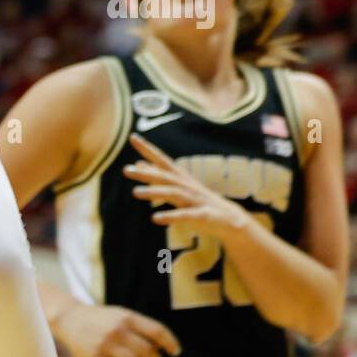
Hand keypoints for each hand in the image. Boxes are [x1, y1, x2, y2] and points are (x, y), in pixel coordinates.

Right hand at [54, 300, 180, 356]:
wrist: (70, 318)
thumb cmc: (100, 318)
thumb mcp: (120, 314)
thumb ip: (138, 326)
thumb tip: (161, 345)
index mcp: (127, 316)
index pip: (156, 331)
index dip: (170, 343)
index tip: (175, 352)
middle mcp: (118, 330)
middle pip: (148, 352)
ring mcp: (106, 344)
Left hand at [123, 133, 253, 239]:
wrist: (231, 220)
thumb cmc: (200, 201)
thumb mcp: (178, 185)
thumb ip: (158, 174)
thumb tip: (138, 163)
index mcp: (181, 178)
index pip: (162, 160)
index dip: (148, 148)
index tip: (132, 137)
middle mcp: (187, 186)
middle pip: (165, 176)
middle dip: (146, 173)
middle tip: (126, 170)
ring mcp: (196, 200)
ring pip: (174, 193)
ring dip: (155, 192)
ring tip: (135, 193)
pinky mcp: (203, 215)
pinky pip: (185, 215)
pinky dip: (171, 216)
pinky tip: (156, 218)